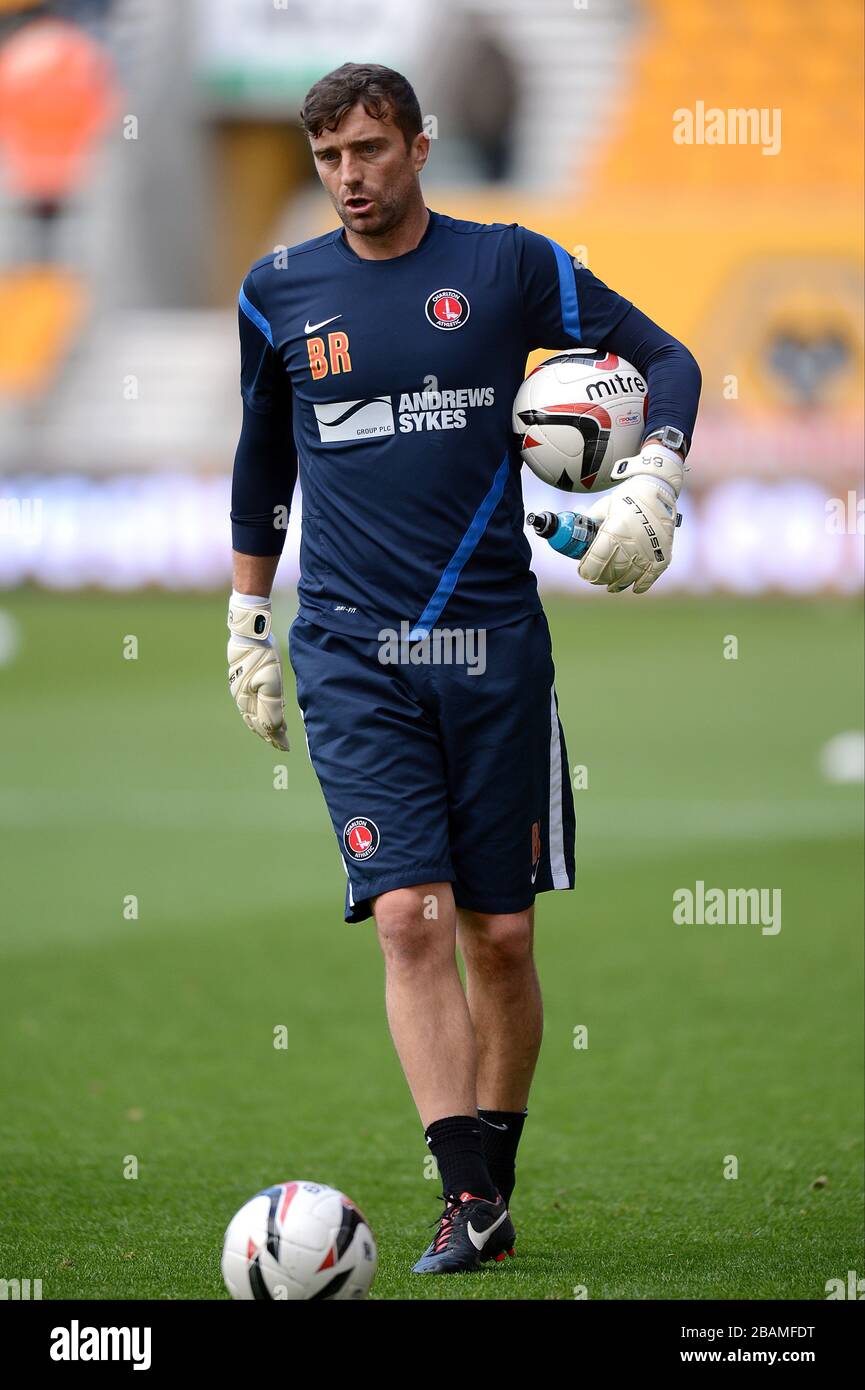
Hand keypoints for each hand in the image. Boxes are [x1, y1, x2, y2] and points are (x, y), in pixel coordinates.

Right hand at [227, 593, 288, 750]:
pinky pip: (249, 705)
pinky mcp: (240, 681)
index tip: (286, 748)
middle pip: (257, 723)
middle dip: (269, 735)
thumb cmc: (262, 657)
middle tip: (280, 745)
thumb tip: (274, 729)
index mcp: (249, 702)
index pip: (266, 726)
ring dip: (262, 726)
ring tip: (272, 733)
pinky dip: (257, 714)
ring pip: (251, 715)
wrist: (249, 634)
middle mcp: (242, 700)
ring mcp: (239, 690)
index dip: (277, 738)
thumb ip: (272, 707)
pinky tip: (262, 712)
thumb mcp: (271, 682)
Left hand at [578, 445, 683, 593]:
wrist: (657, 489)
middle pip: (611, 572)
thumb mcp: (603, 507)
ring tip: (610, 585)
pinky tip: (633, 586)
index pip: (596, 560)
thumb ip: (588, 523)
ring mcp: (650, 551)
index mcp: (615, 530)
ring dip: (617, 584)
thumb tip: (572, 537)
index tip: (583, 573)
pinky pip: (650, 578)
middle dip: (600, 578)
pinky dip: (640, 585)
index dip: (587, 571)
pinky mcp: (663, 556)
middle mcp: (633, 543)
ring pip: (628, 578)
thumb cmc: (626, 499)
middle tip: (595, 578)